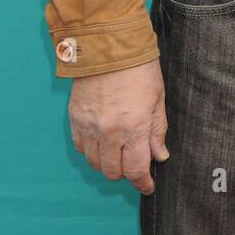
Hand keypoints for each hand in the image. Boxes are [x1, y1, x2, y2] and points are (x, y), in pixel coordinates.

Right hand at [68, 57, 168, 194]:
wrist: (109, 47)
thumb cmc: (139, 69)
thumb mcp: (157, 99)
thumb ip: (157, 131)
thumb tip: (160, 156)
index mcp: (134, 127)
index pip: (136, 169)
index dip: (143, 183)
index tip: (148, 186)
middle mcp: (109, 132)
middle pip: (113, 172)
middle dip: (127, 173)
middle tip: (135, 164)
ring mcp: (89, 127)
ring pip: (95, 163)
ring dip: (108, 163)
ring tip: (119, 152)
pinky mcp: (75, 120)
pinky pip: (81, 148)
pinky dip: (92, 151)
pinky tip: (103, 142)